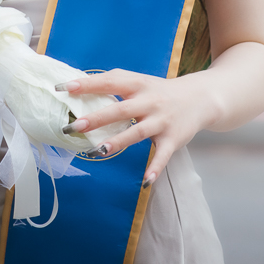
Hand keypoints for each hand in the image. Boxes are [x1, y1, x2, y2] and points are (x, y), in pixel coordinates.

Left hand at [59, 69, 225, 186]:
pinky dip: (155, 168)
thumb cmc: (159, 91)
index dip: (86, 85)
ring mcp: (162, 121)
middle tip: (74, 126)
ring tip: (99, 150)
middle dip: (97, 119)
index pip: (109, 82)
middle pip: (121, 110)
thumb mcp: (139, 81)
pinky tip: (145, 181)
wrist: (199, 98)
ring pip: (138, 132)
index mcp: (137, 85)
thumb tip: (79, 85)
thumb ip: (114, 83)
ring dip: (119, 142)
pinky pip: (163, 156)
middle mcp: (149, 101)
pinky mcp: (173, 139)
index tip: (63, 88)